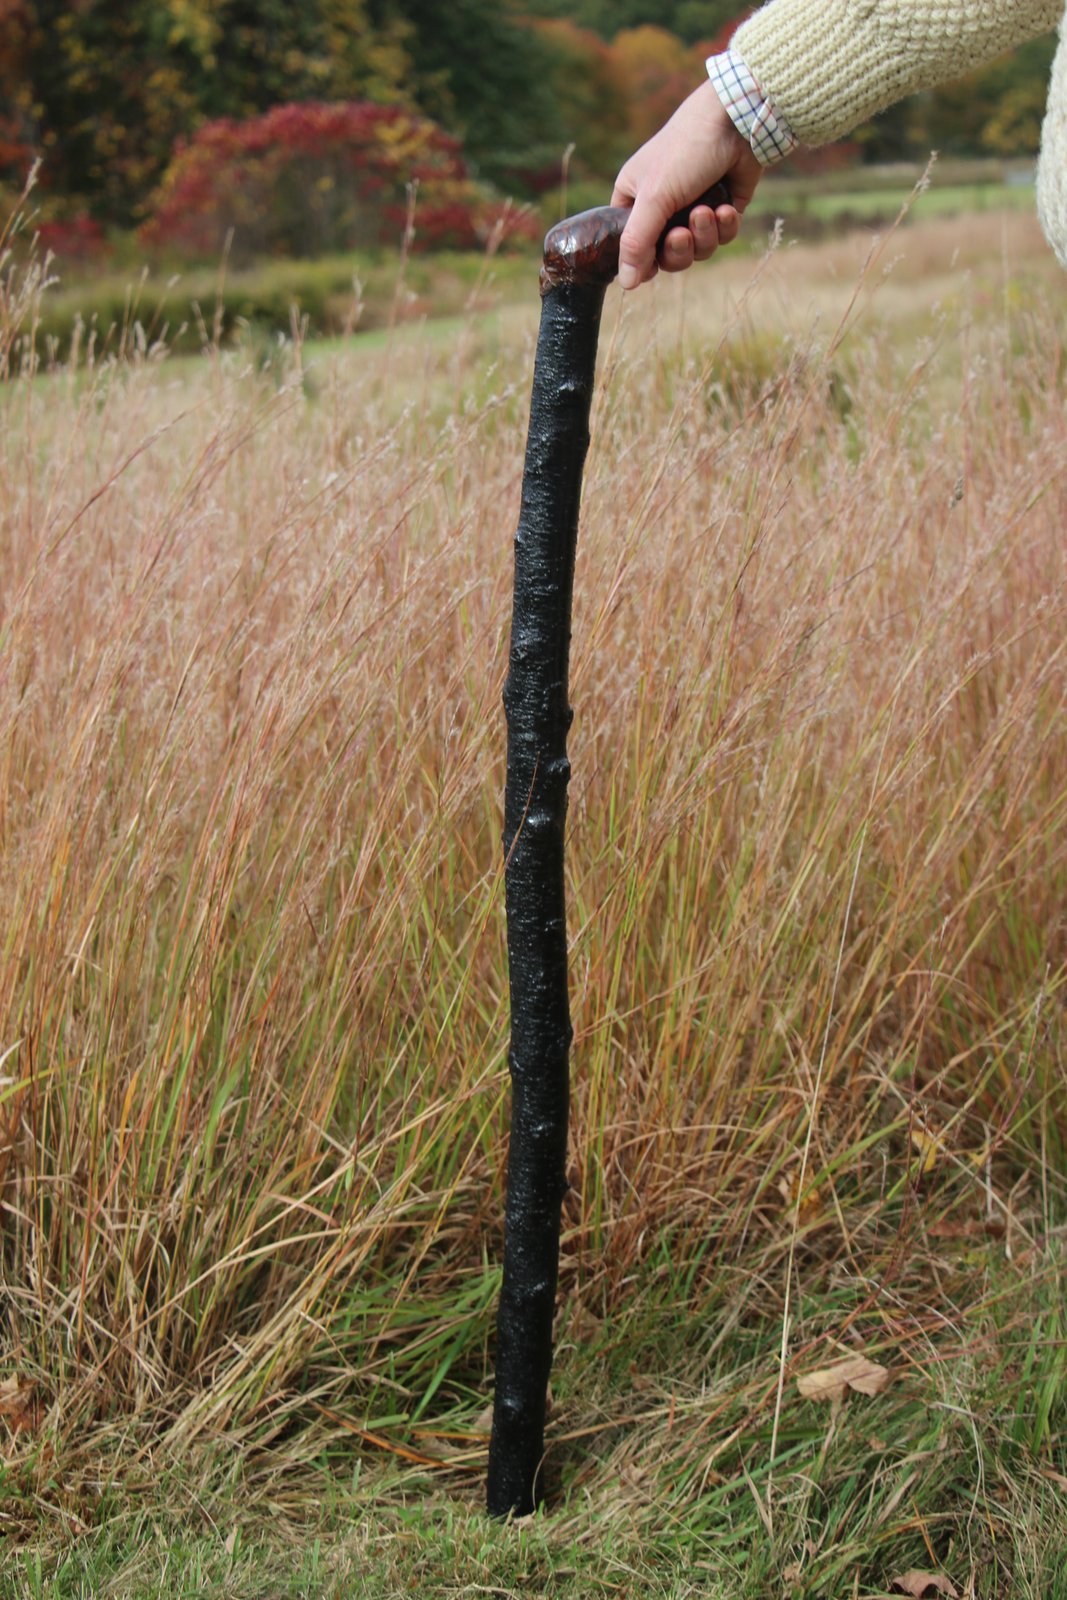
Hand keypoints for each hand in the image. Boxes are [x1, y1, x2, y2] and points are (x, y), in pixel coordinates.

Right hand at [611, 80, 764, 290]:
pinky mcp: (723, 209)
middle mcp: (662, 206)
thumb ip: (636, 243)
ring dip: (704, 236)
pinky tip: (727, 207)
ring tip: (708, 211)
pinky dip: (725, 226)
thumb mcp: (653, 198)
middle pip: (666, 256)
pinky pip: (721, 237)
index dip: (644, 261)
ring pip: (697, 250)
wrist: (735, 122)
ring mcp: (694, 208)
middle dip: (678, 249)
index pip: (631, 247)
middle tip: (683, 234)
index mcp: (635, 199)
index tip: (653, 265)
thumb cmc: (685, 151)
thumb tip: (626, 285)